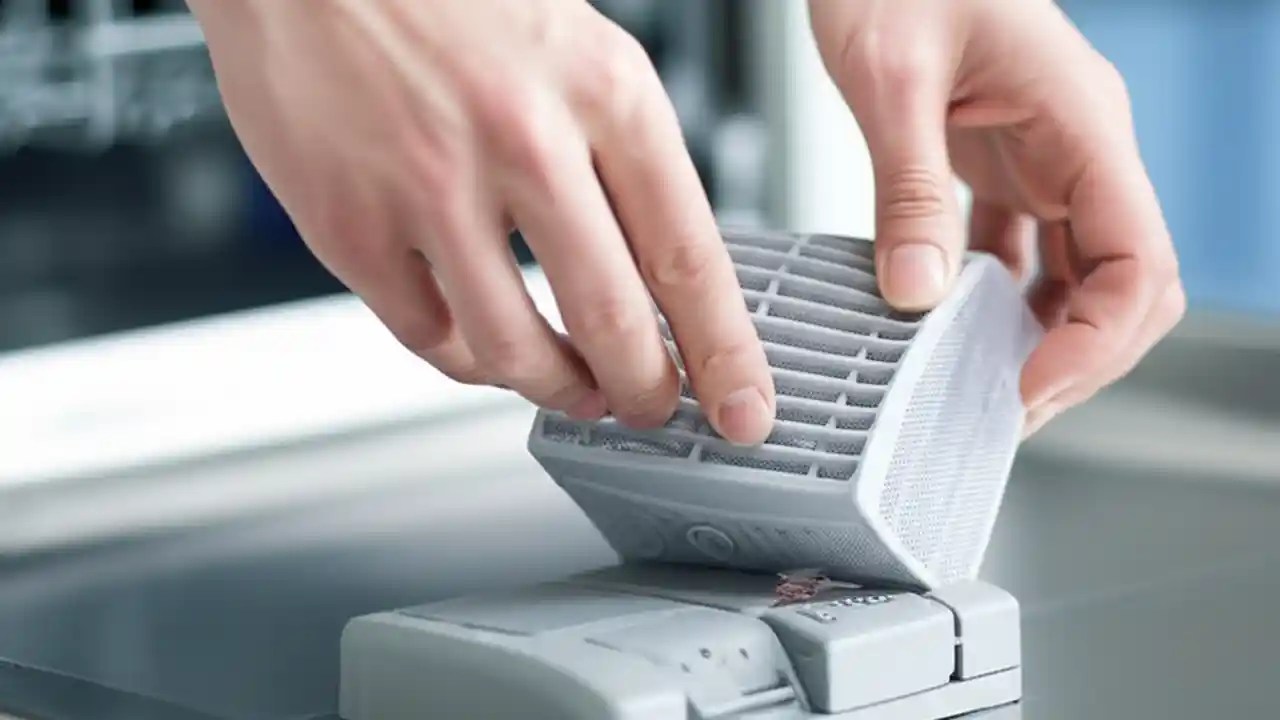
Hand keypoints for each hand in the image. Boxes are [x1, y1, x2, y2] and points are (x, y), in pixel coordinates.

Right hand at [187, 0, 775, 443]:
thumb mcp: (576, 44)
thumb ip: (621, 152)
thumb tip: (658, 267)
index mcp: (601, 88)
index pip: (689, 255)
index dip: (724, 352)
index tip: (742, 408)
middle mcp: (522, 140)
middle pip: (611, 321)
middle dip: (645, 391)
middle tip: (651, 409)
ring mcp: (428, 188)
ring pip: (515, 350)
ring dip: (557, 390)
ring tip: (574, 391)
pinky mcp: (350, 224)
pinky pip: (427, 336)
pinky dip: (468, 361)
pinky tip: (486, 351)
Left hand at [809, 0, 1184, 434]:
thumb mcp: (891, 78)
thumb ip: (908, 188)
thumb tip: (916, 296)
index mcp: (1080, 122)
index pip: (1138, 259)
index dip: (1097, 342)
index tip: (1029, 389)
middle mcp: (1078, 146)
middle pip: (1124, 281)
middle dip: (1078, 357)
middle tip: (1004, 410)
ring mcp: (1046, 156)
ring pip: (1079, 272)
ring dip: (1042, 337)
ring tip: (981, 388)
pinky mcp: (1003, 162)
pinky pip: (1024, 249)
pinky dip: (1000, 300)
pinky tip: (953, 329)